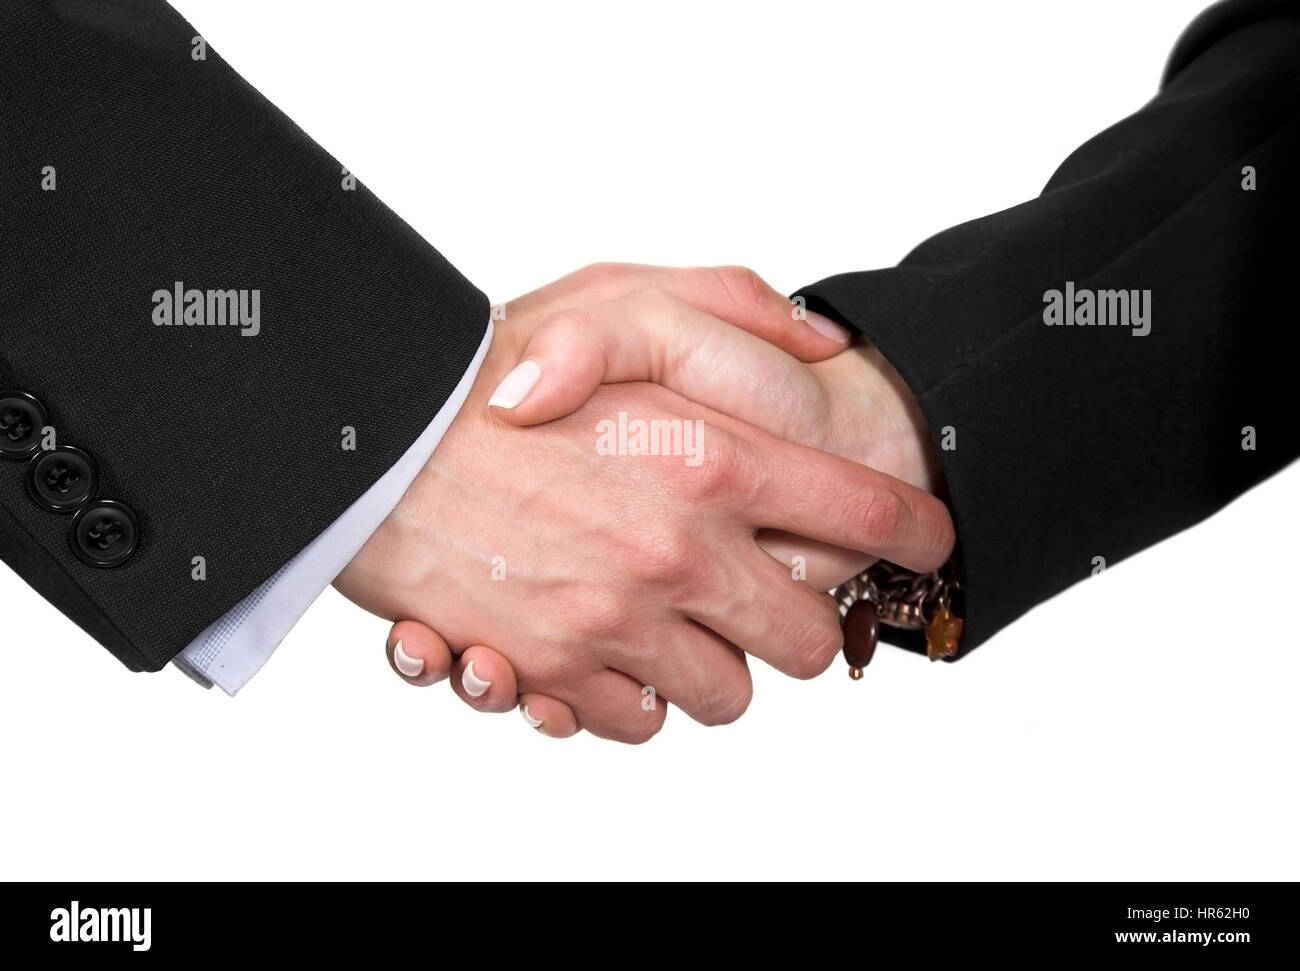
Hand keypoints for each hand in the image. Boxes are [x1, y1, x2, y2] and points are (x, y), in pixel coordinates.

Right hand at [339, 265, 951, 741]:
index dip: (915, 533)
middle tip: (766, 589)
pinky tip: (610, 640)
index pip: (870, 518)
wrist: (367, 439)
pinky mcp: (554, 672)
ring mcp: (617, 622)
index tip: (924, 542)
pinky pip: (639, 721)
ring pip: (728, 696)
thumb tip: (824, 347)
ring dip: (714, 661)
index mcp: (713, 459)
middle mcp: (678, 552)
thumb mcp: (623, 297)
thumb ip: (737, 310)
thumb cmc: (492, 365)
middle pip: (810, 642)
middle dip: (800, 622)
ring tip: (676, 614)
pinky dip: (635, 692)